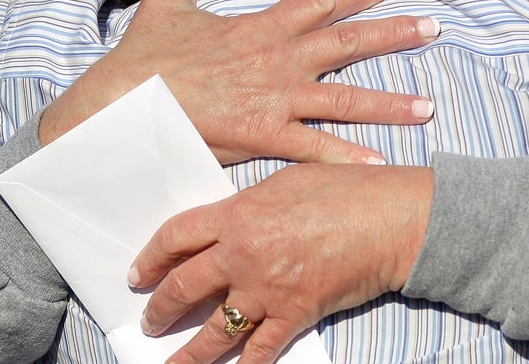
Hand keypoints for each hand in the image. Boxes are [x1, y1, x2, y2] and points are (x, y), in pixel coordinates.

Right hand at [38, 0, 438, 163]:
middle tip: (434, 28)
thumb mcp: (165, 2)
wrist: (121, 103)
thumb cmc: (144, 59)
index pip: (318, 1)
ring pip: (343, 97)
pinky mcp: (262, 134)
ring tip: (429, 107)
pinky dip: (347, 157)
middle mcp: (276, 58)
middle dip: (394, 34)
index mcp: (259, 26)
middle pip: (346, 42)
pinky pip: (314, 148)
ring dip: (389, 102)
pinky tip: (379, 164)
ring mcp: (273, 97)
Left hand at [127, 162, 433, 363]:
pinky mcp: (294, 315)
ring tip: (170, 363)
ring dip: (187, 352)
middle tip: (148, 321)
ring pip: (213, 331)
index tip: (139, 273)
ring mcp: (266, 290)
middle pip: (183, 288)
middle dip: (159, 309)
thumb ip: (249, 206)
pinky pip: (259, 352)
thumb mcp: (285, 182)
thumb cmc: (344, 191)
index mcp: (237, 215)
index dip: (150, 258)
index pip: (175, 238)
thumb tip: (228, 224)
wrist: (390, 218)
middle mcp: (242, 255)